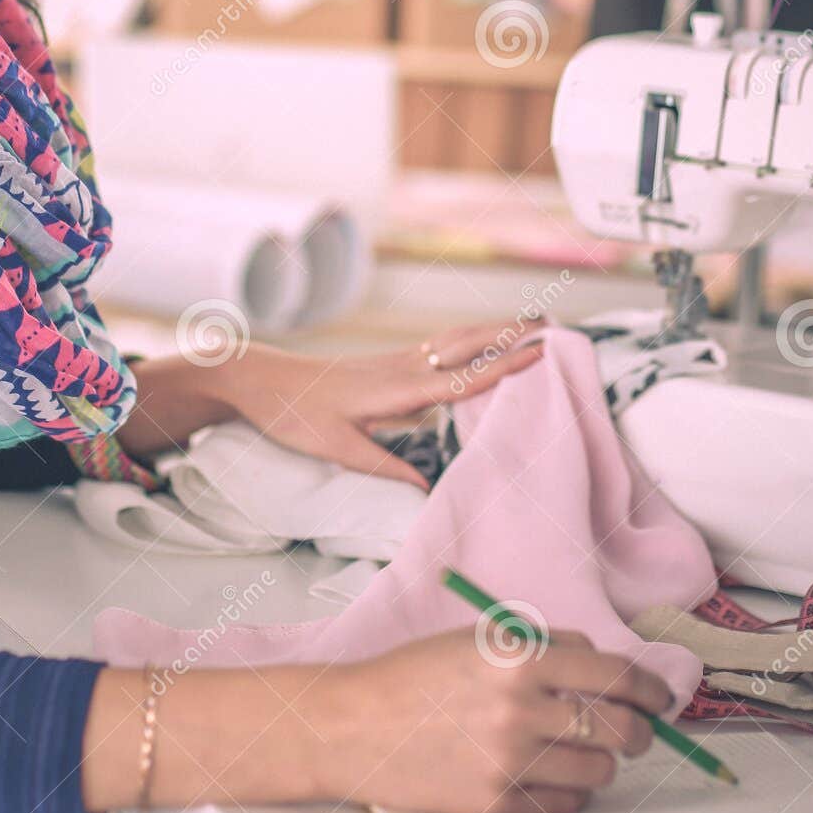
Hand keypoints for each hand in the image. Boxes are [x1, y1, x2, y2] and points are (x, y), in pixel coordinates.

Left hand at [220, 317, 546, 488]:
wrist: (260, 379)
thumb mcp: (337, 449)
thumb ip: (385, 467)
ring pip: (453, 341)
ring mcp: (395, 361)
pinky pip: (437, 348)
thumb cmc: (295, 415)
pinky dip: (467, 342)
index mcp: (397, 388)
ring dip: (490, 331)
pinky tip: (475, 345)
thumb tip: (428, 488)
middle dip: (507, 334)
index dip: (502, 366)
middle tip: (551, 324)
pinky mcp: (386, 364)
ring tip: (526, 325)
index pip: (462, 377)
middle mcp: (402, 368)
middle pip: (465, 346)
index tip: (539, 352)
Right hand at [315, 628, 673, 812]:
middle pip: (621, 729)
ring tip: (572, 748)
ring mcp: (509, 764)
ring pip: (599, 771)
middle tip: (632, 728)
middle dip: (638, 729)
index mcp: (519, 659)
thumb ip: (548, 646)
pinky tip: (545, 772)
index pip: (617, 676)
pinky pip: (566, 805)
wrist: (353, 725)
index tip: (661, 697)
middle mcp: (520, 711)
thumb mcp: (482, 638)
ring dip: (598, 760)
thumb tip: (611, 668)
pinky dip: (568, 790)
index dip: (652, 689)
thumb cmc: (416, 675)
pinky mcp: (496, 806)